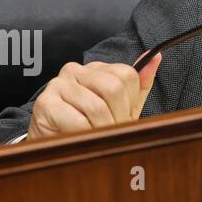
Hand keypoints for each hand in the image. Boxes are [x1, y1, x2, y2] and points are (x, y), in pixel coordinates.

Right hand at [26, 53, 160, 140]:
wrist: (54, 146)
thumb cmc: (91, 125)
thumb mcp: (121, 107)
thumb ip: (140, 83)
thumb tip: (156, 55)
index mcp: (96, 68)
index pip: (127, 75)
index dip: (129, 103)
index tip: (123, 119)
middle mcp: (76, 70)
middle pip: (113, 88)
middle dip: (118, 117)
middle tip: (113, 132)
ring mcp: (58, 84)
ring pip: (96, 106)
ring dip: (102, 129)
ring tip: (98, 137)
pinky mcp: (46, 103)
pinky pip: (76, 120)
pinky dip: (85, 134)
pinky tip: (81, 138)